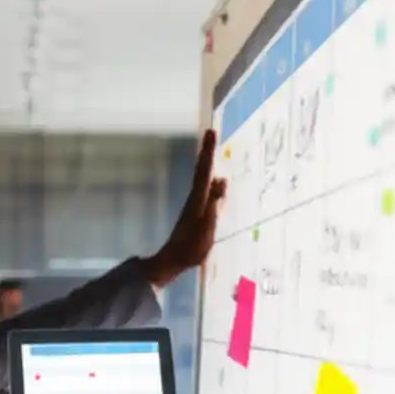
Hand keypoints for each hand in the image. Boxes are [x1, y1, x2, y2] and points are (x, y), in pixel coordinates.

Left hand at [147, 129, 228, 287]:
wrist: (173, 261)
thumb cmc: (191, 248)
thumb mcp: (206, 229)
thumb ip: (213, 206)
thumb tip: (221, 181)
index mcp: (198, 200)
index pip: (205, 171)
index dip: (208, 151)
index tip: (211, 132)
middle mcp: (195, 198)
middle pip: (201, 170)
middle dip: (207, 151)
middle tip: (211, 132)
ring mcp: (194, 205)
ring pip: (202, 178)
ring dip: (207, 162)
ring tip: (211, 148)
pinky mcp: (196, 212)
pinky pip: (205, 189)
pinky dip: (210, 178)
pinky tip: (215, 179)